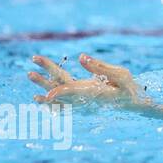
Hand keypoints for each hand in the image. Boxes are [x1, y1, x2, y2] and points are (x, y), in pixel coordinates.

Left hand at [28, 53, 147, 106]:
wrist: (134, 104)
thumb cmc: (129, 89)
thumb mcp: (121, 74)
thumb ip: (100, 66)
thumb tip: (80, 57)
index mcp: (94, 92)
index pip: (72, 92)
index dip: (58, 93)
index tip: (45, 95)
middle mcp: (84, 97)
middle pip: (60, 90)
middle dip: (44, 82)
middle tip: (29, 73)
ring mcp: (82, 99)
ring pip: (59, 93)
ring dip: (44, 86)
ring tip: (30, 78)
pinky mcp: (82, 98)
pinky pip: (63, 99)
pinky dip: (51, 98)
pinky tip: (41, 98)